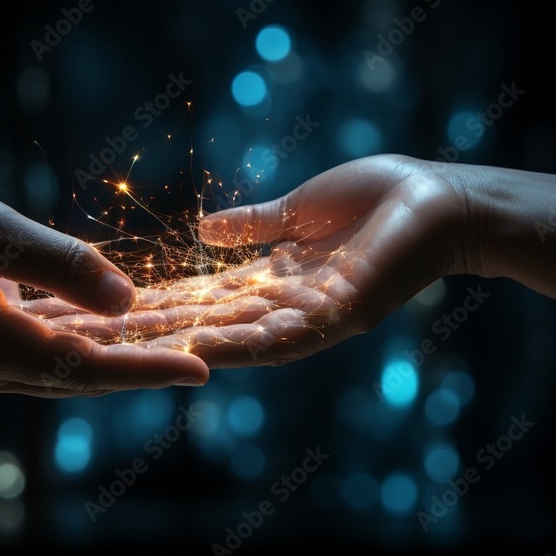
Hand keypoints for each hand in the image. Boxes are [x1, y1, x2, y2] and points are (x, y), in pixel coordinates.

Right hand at [22, 154, 468, 366]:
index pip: (213, 297)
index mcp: (278, 278)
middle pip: (222, 325)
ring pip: (246, 340)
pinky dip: (247, 346)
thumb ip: (252, 225)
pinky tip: (209, 351)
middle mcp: (291, 306)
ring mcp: (317, 315)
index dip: (171, 303)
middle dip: (172, 334)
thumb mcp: (296, 209)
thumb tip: (203, 231)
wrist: (435, 198)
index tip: (123, 309)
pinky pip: (289, 337)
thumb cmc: (375, 197)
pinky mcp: (344, 314)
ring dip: (198, 349)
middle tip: (120, 348)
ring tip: (148, 358)